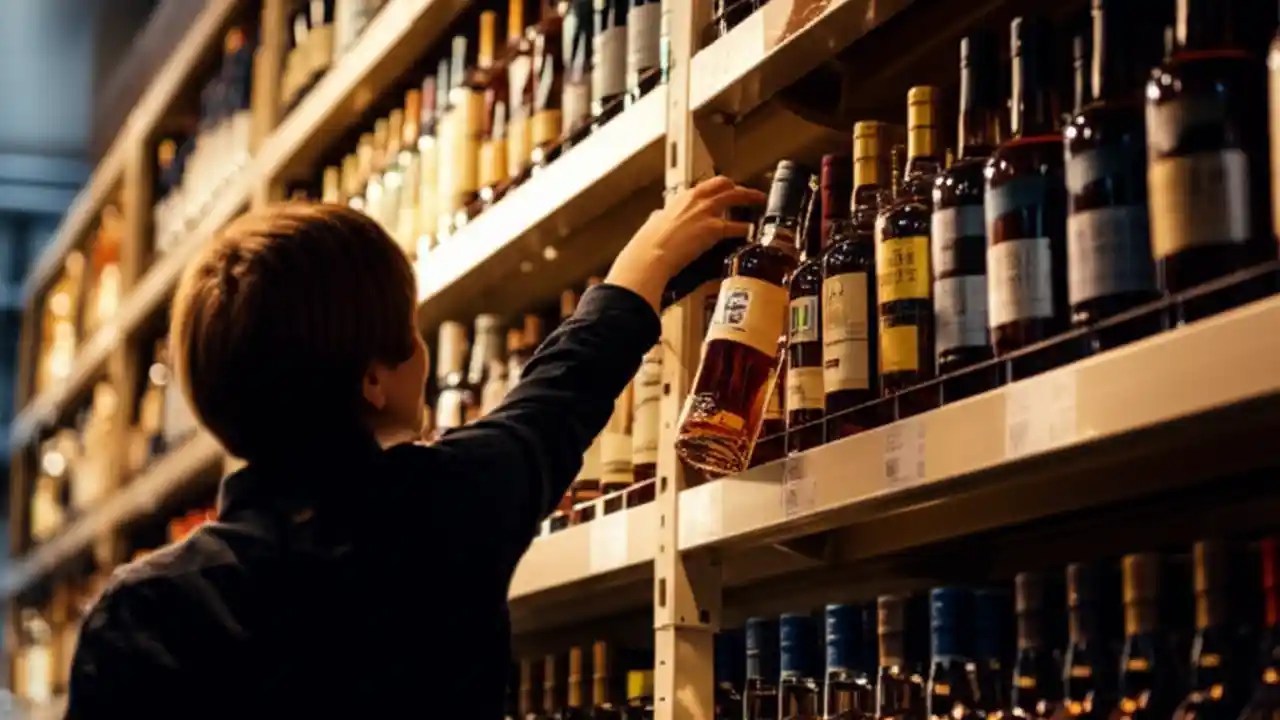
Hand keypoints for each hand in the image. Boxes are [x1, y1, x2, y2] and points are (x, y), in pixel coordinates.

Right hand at [605, 176, 765, 311]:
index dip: (718, 187)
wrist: (650, 256)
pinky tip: (751, 231)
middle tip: (748, 192)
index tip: (725, 190)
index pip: (705, 185)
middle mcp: (695, 200)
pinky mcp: (714, 229)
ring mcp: (706, 212)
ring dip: (750, 197)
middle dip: (738, 186)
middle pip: (723, 183)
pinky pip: (737, 226)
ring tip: (759, 200)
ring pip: (735, 196)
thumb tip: (657, 217)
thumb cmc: (648, 244)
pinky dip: (746, 228)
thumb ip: (659, 217)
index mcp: (680, 198)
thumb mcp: (653, 223)